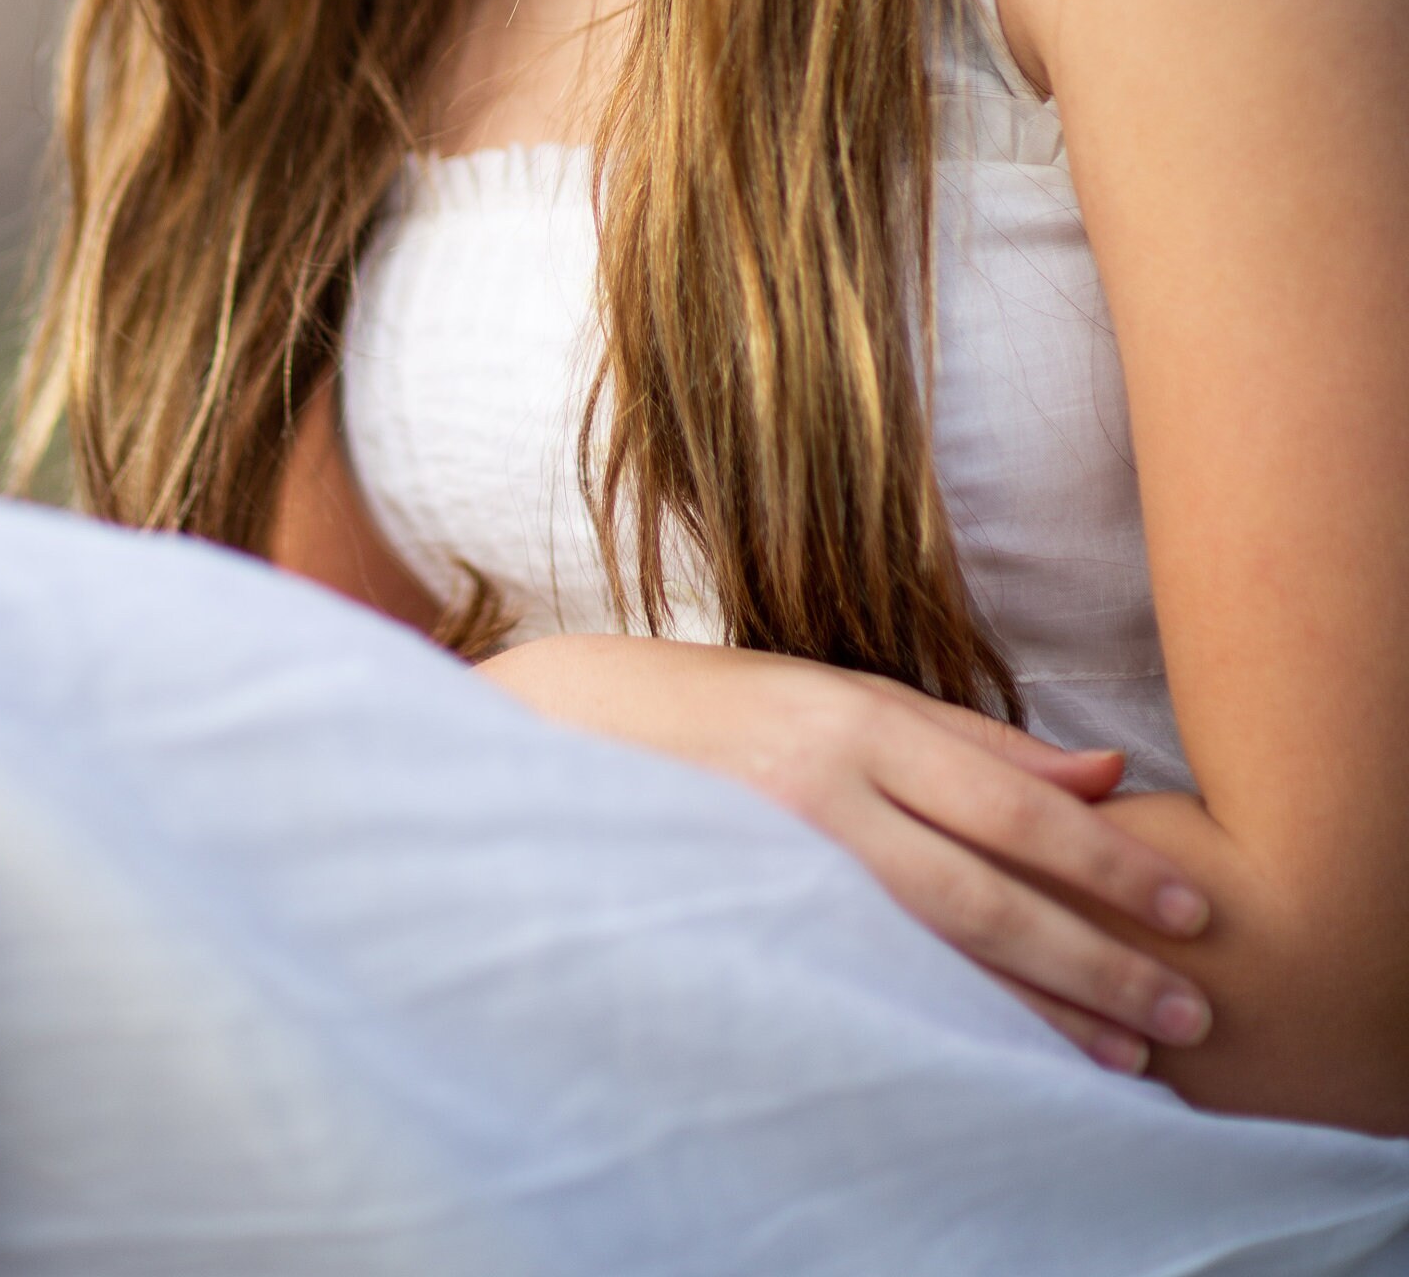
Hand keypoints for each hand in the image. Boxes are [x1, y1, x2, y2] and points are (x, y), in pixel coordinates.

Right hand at [479, 634, 1213, 1074]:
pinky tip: (1008, 1056)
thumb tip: (1106, 771)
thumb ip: (972, 739)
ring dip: (1039, 1009)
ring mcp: (780, 862)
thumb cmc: (723, 707)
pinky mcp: (747, 919)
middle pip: (986, 890)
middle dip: (1095, 954)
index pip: (1008, 800)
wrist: (562, 725)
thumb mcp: (845, 694)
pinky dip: (949, 1021)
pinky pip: (871, 981)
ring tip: (1125, 1054)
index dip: (1104, 860)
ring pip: (935, 952)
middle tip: (1186, 1007)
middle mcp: (824, 787)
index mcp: (855, 719)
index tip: (1189, 905)